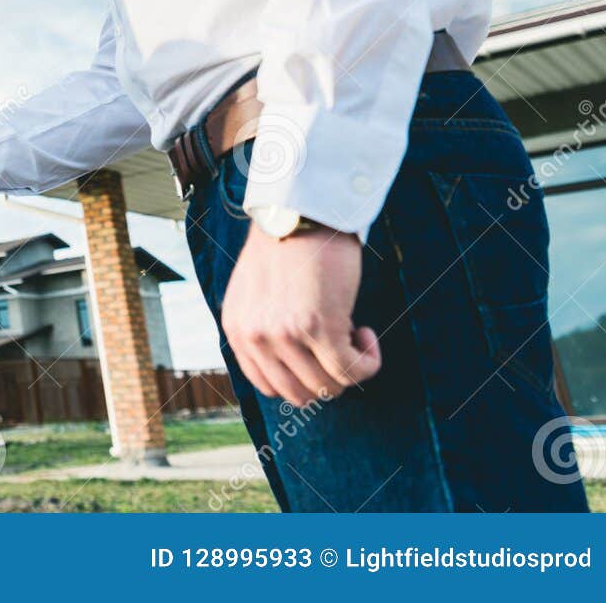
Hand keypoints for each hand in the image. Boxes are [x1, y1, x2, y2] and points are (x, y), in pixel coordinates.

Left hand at [220, 221, 382, 407]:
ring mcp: (284, 334)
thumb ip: (263, 327)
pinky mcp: (318, 326)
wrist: (303, 210)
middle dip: (328, 379)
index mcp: (237, 329)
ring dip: (351, 368)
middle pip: (299, 394)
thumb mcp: (257, 292)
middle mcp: (255, 336)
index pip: (269, 386)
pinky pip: (352, 371)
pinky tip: (366, 333)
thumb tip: (292, 368)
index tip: (319, 354)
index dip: (302, 378)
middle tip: (341, 347)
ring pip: (328, 387)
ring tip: (354, 332)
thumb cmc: (287, 246)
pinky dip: (368, 362)